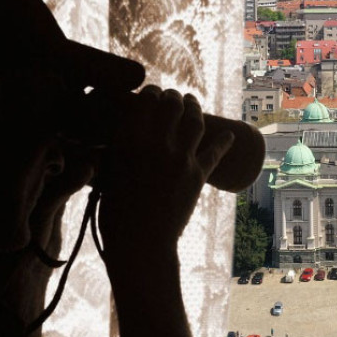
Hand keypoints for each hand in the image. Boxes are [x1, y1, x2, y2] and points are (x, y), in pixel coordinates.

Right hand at [93, 87, 233, 263]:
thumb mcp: (106, 176)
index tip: (152, 93)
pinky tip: (230, 134)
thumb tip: (120, 139)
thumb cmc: (114, 215)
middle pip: (172, 105)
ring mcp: (181, 158)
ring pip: (195, 121)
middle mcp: (157, 143)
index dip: (151, 92)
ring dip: (195, 107)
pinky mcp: (198, 175)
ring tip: (192, 103)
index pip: (146, 101)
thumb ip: (114, 153)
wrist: (140, 243)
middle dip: (173, 96)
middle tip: (173, 97)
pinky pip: (215, 152)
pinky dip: (224, 142)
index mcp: (129, 140)